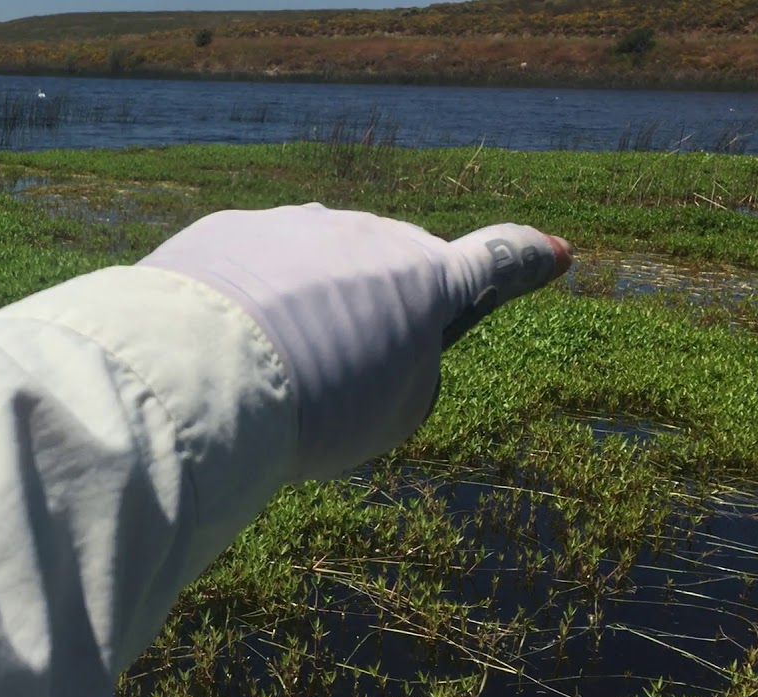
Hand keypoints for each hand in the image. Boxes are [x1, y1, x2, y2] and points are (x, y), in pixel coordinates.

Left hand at [139, 204, 571, 477]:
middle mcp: (364, 234)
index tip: (552, 253)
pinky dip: (243, 304)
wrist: (205, 375)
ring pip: (308, 270)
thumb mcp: (392, 412)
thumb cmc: (316, 407)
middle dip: (367, 317)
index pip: (494, 263)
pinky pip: (249, 270)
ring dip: (299, 311)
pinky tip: (219, 346)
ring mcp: (292, 225)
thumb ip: (403, 366)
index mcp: (426, 277)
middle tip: (329, 382)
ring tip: (265, 372)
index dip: (524, 262)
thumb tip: (367, 332)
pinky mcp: (227, 232)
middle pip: (380, 278)